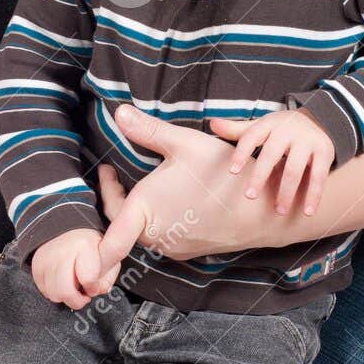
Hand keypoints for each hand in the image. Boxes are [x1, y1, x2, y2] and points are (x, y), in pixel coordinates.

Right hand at [29, 228, 115, 310]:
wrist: (72, 233)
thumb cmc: (92, 248)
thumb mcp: (109, 259)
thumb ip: (107, 279)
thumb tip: (95, 291)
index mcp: (84, 244)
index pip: (88, 280)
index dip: (94, 288)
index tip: (94, 285)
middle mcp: (62, 249)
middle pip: (65, 291)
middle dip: (77, 300)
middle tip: (83, 295)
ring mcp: (46, 256)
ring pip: (53, 294)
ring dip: (65, 297)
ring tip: (73, 286)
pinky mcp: (36, 264)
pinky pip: (44, 290)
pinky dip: (54, 292)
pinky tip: (62, 283)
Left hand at [94, 105, 307, 266]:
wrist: (264, 209)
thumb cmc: (223, 175)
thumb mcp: (183, 144)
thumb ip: (147, 130)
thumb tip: (119, 113)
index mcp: (144, 214)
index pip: (108, 232)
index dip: (99, 213)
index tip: (102, 181)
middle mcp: (155, 237)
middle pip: (122, 222)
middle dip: (115, 197)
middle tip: (114, 174)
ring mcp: (174, 247)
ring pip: (143, 230)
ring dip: (137, 210)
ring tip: (140, 183)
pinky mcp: (190, 250)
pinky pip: (164, 236)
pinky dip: (158, 219)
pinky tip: (169, 200)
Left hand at [219, 108, 334, 214]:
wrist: (319, 120)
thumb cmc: (280, 130)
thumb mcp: (261, 127)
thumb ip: (237, 130)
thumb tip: (212, 123)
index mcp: (269, 124)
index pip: (252, 136)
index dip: (241, 153)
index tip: (232, 172)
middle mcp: (289, 130)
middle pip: (272, 154)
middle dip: (260, 176)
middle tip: (250, 197)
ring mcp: (308, 140)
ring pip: (295, 168)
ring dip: (287, 191)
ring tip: (279, 211)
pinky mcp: (325, 151)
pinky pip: (319, 176)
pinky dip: (313, 195)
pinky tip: (307, 212)